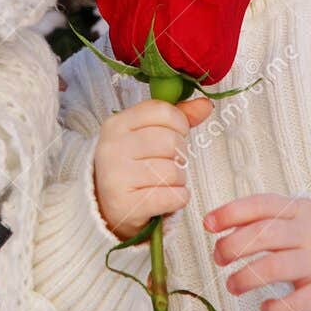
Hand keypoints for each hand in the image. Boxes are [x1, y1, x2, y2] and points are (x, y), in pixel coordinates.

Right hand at [92, 96, 211, 240]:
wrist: (104, 205)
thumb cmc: (132, 165)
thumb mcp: (146, 134)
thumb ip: (176, 117)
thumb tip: (205, 105)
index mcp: (116, 124)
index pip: (162, 111)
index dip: (179, 124)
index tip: (175, 135)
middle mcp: (112, 148)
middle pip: (171, 142)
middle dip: (180, 155)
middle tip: (168, 163)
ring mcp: (116, 177)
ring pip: (173, 171)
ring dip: (178, 180)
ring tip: (164, 183)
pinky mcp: (126, 205)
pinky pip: (173, 196)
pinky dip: (177, 198)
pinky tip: (164, 198)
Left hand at [204, 194, 310, 310]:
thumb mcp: (297, 218)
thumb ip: (264, 218)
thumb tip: (216, 225)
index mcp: (299, 210)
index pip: (260, 205)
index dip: (230, 213)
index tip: (208, 225)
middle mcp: (308, 233)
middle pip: (264, 234)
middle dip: (233, 245)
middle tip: (218, 258)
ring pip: (275, 267)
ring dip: (246, 277)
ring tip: (232, 285)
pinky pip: (298, 302)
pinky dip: (277, 308)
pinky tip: (265, 308)